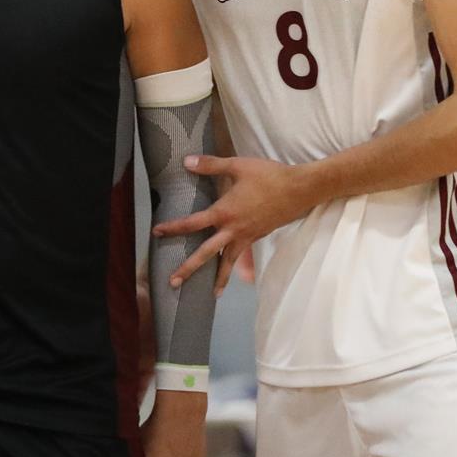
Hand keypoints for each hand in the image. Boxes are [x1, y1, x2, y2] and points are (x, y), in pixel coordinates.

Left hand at [154, 155, 315, 289]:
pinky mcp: (257, 237)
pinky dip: (234, 265)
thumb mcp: (238, 166)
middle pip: (206, 253)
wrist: (300, 189)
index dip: (173, 228)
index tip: (156, 232)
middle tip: (172, 282)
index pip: (193, 223)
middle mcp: (233, 230)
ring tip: (211, 294)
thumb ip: (211, 165)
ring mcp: (247, 237)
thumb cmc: (269, 176)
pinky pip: (242, 256)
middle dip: (189, 268)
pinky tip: (230, 270)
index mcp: (225, 212)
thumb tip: (186, 161)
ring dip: (218, 278)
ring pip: (228, 262)